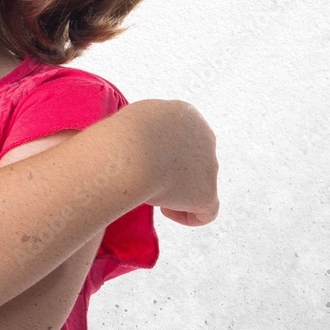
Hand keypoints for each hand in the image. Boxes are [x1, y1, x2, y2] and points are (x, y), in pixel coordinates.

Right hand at [133, 100, 219, 226]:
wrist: (128, 152)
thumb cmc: (120, 136)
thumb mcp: (131, 120)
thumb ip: (145, 130)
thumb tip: (139, 146)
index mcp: (187, 114)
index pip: (183, 136)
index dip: (166, 152)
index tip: (145, 160)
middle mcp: (205, 137)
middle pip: (195, 161)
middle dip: (173, 172)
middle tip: (147, 179)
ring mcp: (209, 165)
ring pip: (199, 185)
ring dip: (176, 192)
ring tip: (149, 194)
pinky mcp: (207, 192)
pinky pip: (206, 212)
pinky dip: (187, 215)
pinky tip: (164, 210)